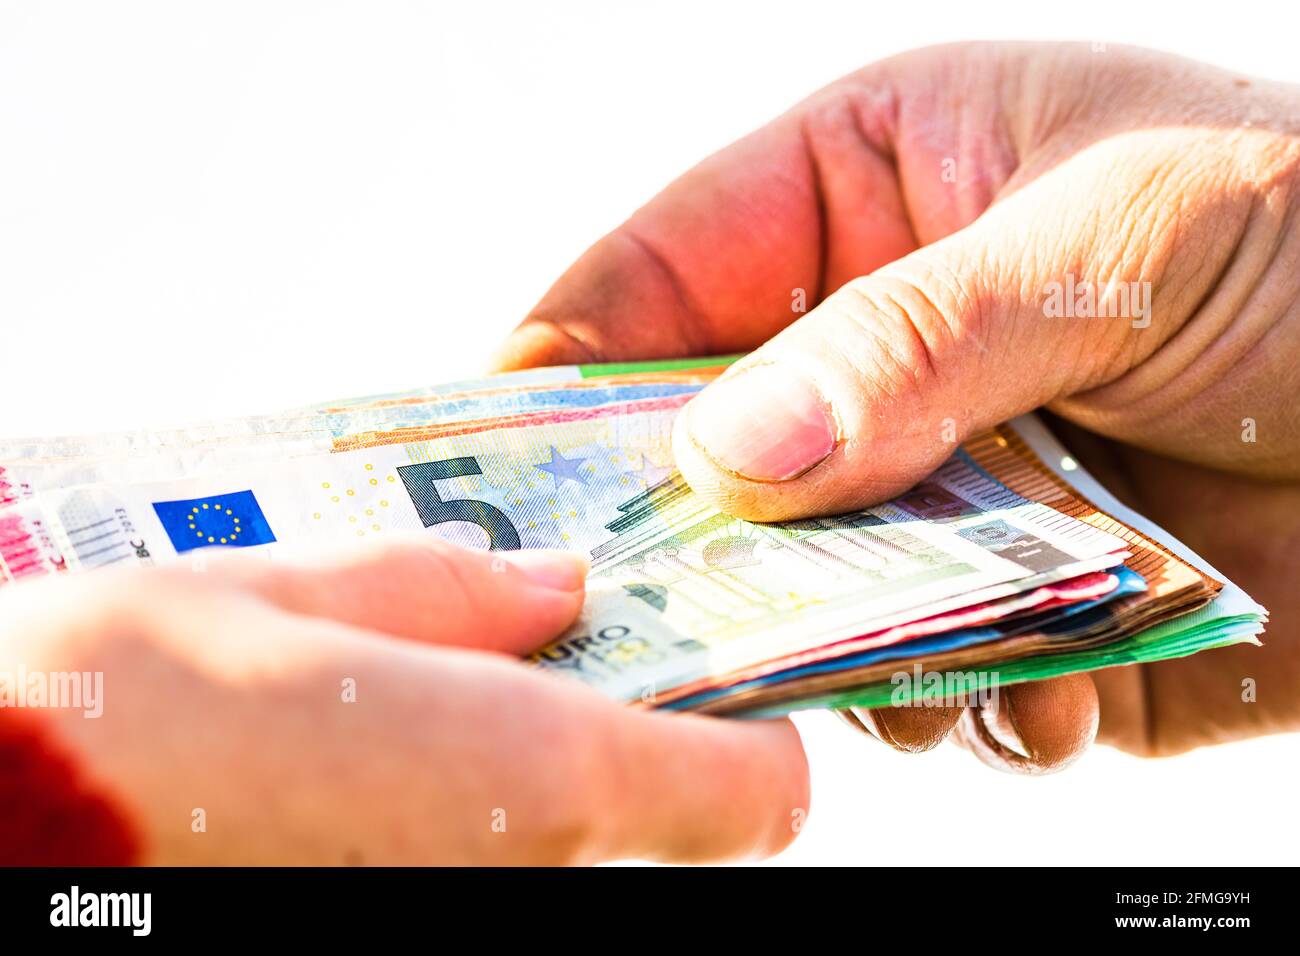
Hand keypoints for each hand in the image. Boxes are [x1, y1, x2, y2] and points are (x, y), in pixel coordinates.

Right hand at [0, 539, 807, 863]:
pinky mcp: (396, 913)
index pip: (751, 792)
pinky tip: (376, 755)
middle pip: (652, 817)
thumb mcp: (270, 599)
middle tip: (565, 640)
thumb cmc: (86, 720)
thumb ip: (436, 593)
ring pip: (563, 843)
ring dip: (540, 768)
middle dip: (630, 729)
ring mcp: (454, 913)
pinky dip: (465, 810)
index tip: (716, 666)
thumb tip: (548, 586)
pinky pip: (478, 861)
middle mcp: (515, 882)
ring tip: (451, 683)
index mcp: (525, 783)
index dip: (753, 727)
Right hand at [494, 42, 1299, 770]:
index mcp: (874, 195)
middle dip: (689, 532)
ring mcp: (941, 482)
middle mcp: (882, 347)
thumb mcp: (1117, 237)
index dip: (565, 361)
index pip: (661, 272)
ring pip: (803, 585)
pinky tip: (1054, 684)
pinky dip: (968, 699)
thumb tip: (732, 457)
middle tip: (647, 611)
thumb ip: (913, 342)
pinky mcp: (1013, 598)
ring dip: (840, 639)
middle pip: (708, 450)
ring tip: (905, 660)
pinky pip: (925, 673)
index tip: (486, 457)